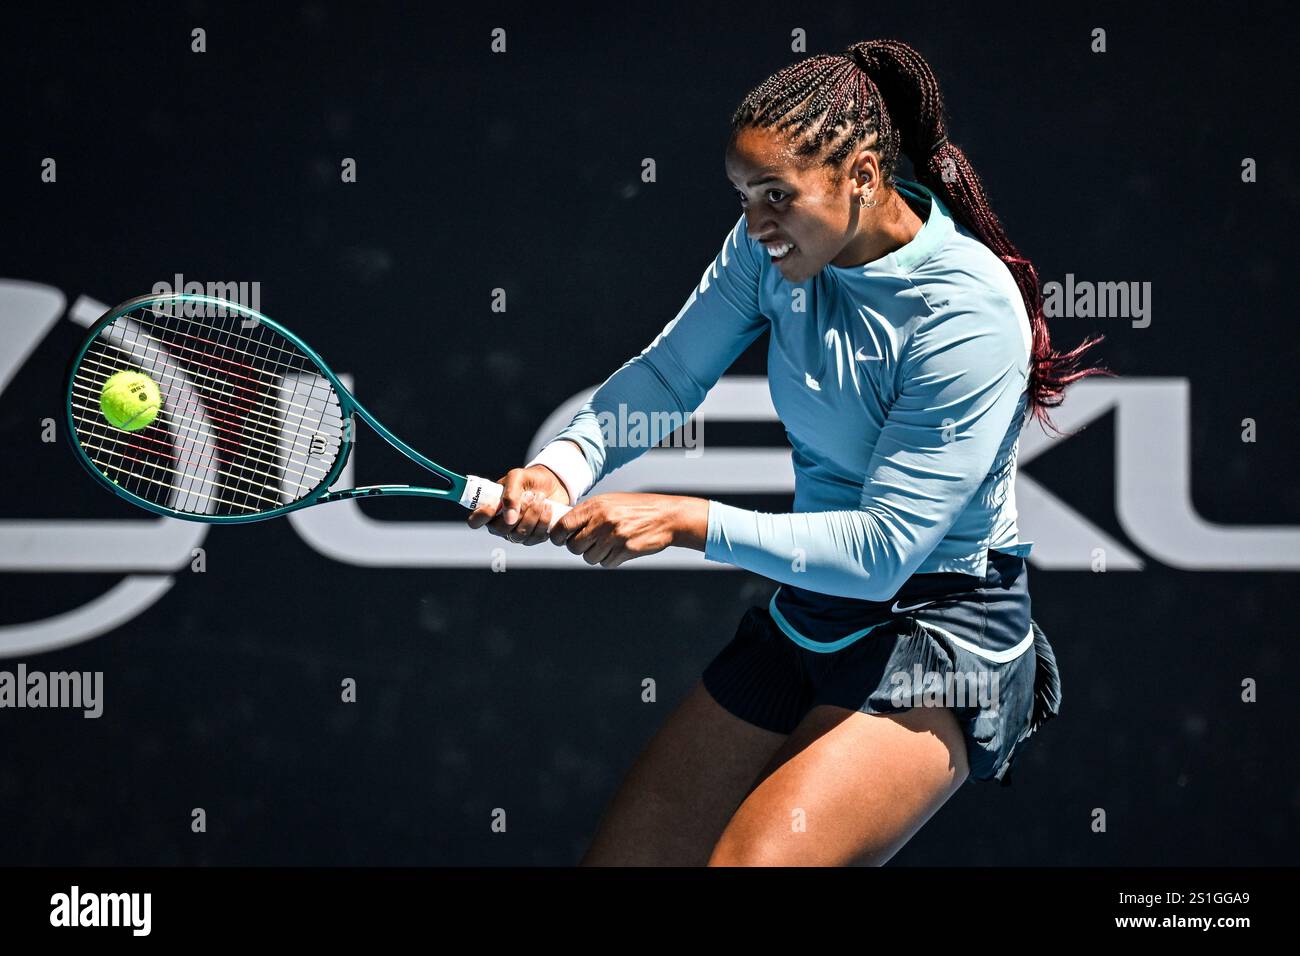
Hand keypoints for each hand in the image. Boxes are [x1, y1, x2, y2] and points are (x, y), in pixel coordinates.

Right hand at [465, 464, 570, 544]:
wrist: (552, 483)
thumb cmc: (528, 479)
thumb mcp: (517, 477)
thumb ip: (509, 494)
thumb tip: (509, 518)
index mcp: (490, 509)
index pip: (475, 521)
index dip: (480, 517)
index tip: (493, 506)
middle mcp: (500, 524)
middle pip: (501, 530)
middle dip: (518, 511)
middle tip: (530, 495)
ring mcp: (515, 533)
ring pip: (519, 535)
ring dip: (533, 515)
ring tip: (541, 498)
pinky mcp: (532, 537)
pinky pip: (535, 538)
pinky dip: (543, 521)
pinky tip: (548, 508)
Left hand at [548, 493, 707, 567]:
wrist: (667, 517)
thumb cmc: (637, 508)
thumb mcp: (611, 502)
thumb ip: (589, 513)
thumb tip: (564, 527)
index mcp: (595, 506)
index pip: (563, 526)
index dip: (558, 536)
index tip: (561, 539)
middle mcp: (602, 521)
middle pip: (573, 546)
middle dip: (579, 547)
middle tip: (589, 543)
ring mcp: (614, 537)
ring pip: (589, 558)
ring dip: (596, 555)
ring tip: (609, 544)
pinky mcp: (625, 550)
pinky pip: (606, 563)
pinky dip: (611, 560)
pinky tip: (620, 549)